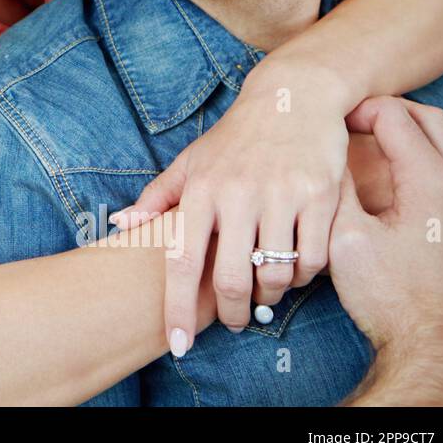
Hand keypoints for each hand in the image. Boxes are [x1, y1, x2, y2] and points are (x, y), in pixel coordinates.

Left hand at [112, 61, 347, 353]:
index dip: (177, 308)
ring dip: (268, 297)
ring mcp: (282, 196)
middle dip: (230, 313)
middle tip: (231, 321)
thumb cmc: (235, 138)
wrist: (291, 98)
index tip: (177, 344)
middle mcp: (238, 194)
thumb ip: (157, 197)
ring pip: (275, 275)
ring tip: (262, 294)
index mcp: (201, 190)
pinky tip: (293, 270)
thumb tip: (120, 226)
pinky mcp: (321, 196)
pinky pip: (312, 259)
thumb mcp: (191, 161)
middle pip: (231, 279)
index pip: (182, 262)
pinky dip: (302, 276)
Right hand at [331, 96, 442, 404]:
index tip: (330, 125)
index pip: (394, 115)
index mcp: (430, 181)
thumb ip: (336, 192)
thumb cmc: (394, 298)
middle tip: (352, 123)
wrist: (441, 348)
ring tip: (369, 151)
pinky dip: (421, 165)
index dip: (357, 111)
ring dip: (407, 138)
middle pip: (429, 119)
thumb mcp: (347, 240)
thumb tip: (323, 159)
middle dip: (388, 112)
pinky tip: (392, 189)